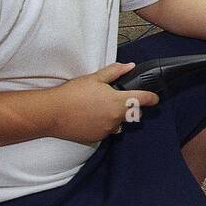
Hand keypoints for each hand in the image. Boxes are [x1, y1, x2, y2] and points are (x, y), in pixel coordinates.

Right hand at [44, 63, 158, 143]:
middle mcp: (116, 118)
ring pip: (119, 123)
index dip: (152, 98)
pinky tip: (91, 117)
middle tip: (117, 100)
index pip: (144, 100)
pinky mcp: (97, 138)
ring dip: (116, 117)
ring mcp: (107, 130)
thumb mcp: (94, 78)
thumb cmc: (72, 93)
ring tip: (99, 108)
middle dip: (131, 107)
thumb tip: (130, 66)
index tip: (154, 97)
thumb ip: (115, 72)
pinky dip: (104, 124)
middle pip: (133, 114)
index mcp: (119, 102)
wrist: (51, 113)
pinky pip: (107, 131)